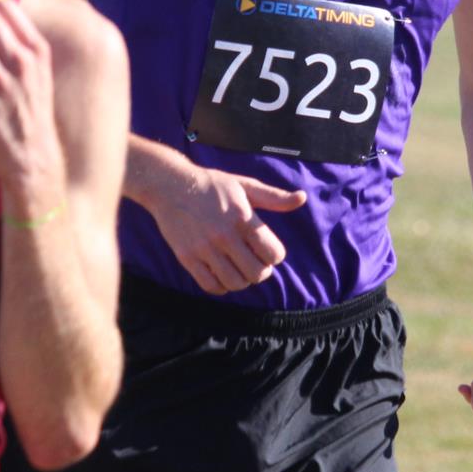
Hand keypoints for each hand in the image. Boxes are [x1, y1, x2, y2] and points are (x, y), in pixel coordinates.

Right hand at [144, 165, 305, 294]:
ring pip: (235, 283)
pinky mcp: (187, 257)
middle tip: (256, 263)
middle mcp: (224, 235)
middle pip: (256, 273)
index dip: (275, 256)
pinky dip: (222, 286)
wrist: (170, 185)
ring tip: (240, 270)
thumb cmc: (212, 185)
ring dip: (242, 281)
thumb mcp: (245, 185)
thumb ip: (274, 197)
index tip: (268, 251)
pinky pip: (210, 285)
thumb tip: (302, 198)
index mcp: (242, 217)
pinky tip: (222, 275)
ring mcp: (204, 248)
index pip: (272, 253)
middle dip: (261, 271)